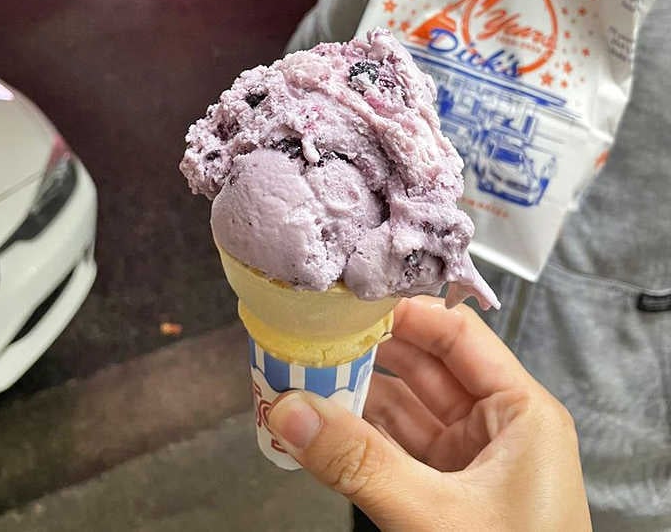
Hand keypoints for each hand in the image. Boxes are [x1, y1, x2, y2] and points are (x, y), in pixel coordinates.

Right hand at [268, 296, 590, 531]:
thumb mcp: (436, 515)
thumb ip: (359, 462)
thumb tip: (291, 412)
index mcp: (523, 411)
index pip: (458, 335)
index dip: (404, 313)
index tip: (349, 304)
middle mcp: (501, 427)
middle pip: (427, 368)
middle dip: (370, 353)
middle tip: (314, 338)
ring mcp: (473, 463)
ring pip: (408, 409)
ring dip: (358, 396)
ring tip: (307, 377)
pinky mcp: (449, 496)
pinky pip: (400, 450)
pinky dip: (363, 438)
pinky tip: (325, 425)